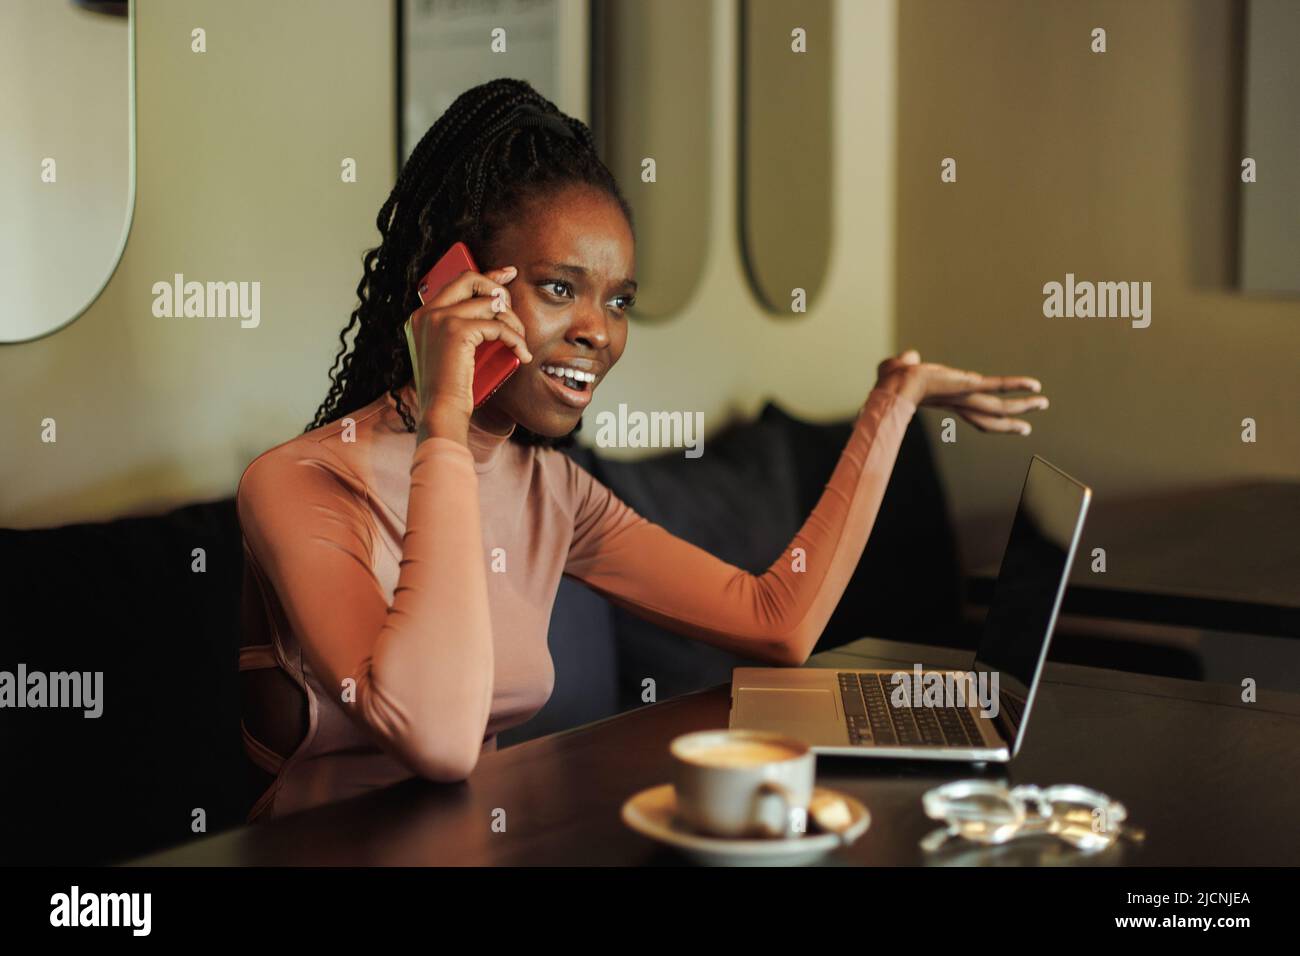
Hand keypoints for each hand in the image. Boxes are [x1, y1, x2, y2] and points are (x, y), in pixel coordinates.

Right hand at [406, 265, 532, 443]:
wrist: (441, 411)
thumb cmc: (451, 389)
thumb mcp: (455, 352)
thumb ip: (464, 328)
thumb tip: (495, 305)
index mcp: (422, 317)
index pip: (457, 283)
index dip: (486, 276)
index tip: (508, 274)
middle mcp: (427, 313)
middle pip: (471, 279)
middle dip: (499, 289)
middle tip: (514, 311)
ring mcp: (439, 319)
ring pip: (490, 303)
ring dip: (513, 322)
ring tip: (519, 342)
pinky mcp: (455, 330)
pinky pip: (498, 325)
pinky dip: (515, 339)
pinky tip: (521, 353)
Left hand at [875, 349, 1047, 434]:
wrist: (893, 385)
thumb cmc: (891, 379)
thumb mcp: (901, 369)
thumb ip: (908, 362)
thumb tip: (909, 356)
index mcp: (947, 400)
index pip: (972, 413)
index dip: (987, 419)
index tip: (1001, 423)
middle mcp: (959, 403)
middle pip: (989, 418)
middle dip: (1009, 423)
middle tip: (1028, 427)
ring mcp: (966, 396)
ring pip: (999, 406)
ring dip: (1023, 405)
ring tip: (1043, 403)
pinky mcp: (969, 386)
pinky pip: (997, 384)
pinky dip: (1017, 384)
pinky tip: (1035, 385)